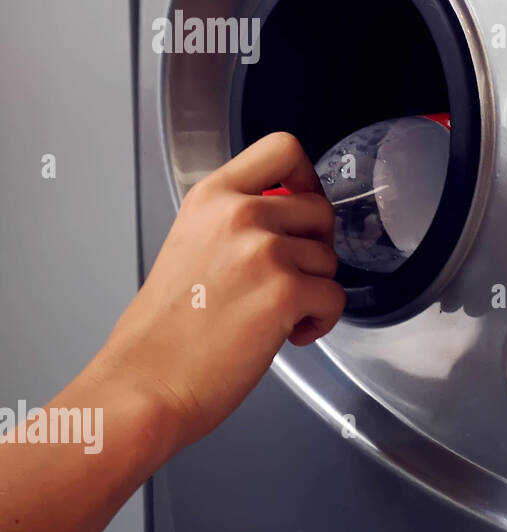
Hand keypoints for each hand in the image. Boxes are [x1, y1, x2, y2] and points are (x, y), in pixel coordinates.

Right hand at [98, 132, 344, 449]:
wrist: (146, 383)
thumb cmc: (164, 330)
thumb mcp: (190, 244)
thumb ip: (234, 221)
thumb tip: (287, 212)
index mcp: (212, 197)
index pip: (283, 148)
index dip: (307, 178)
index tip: (301, 207)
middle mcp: (240, 216)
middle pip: (320, 209)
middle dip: (315, 248)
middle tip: (289, 278)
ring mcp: (264, 252)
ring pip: (329, 259)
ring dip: (314, 289)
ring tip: (275, 314)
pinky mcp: (285, 292)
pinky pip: (335, 297)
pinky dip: (321, 320)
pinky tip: (287, 335)